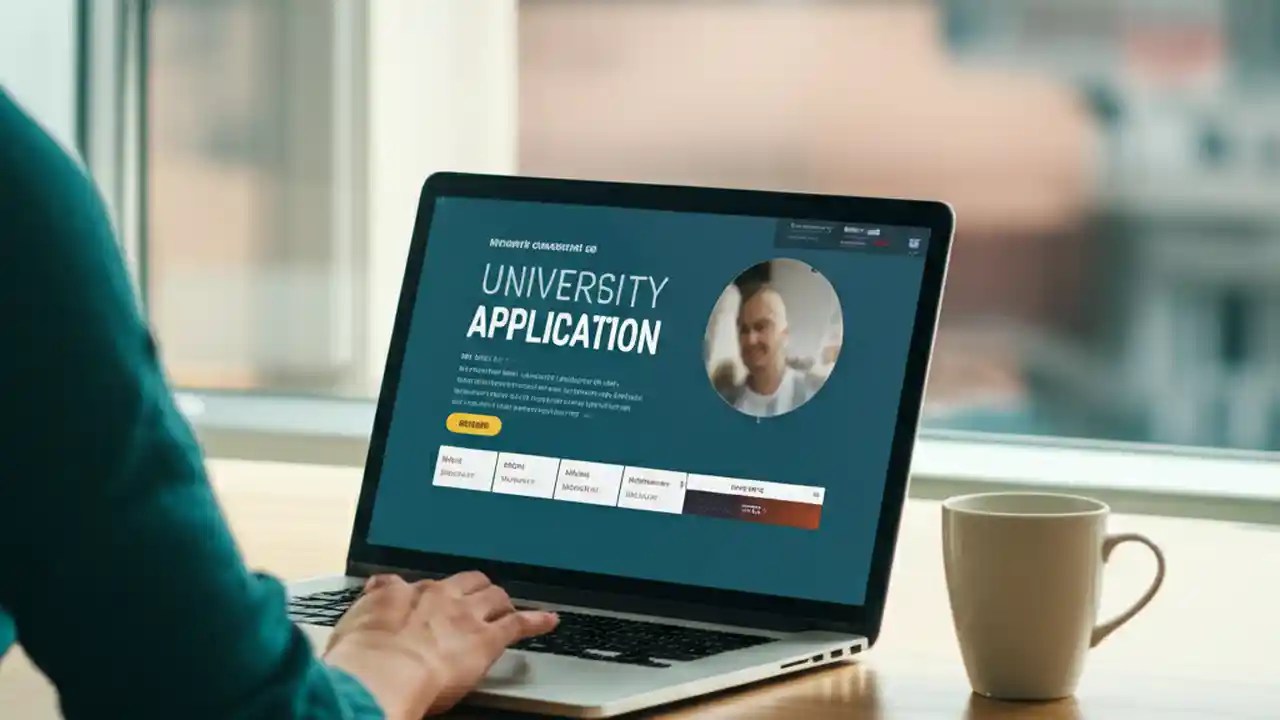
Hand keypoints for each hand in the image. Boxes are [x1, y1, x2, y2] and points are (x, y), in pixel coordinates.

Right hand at [322, 572, 557, 718]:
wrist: (381, 673)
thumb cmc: (360, 658)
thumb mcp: (350, 623)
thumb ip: (367, 604)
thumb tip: (370, 590)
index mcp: (402, 593)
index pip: (420, 585)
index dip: (429, 594)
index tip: (429, 600)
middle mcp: (437, 597)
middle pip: (465, 582)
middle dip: (474, 588)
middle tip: (477, 598)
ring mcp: (465, 615)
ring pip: (493, 597)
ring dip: (501, 602)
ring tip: (509, 607)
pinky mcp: (486, 639)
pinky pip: (518, 623)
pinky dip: (536, 621)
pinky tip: (548, 621)